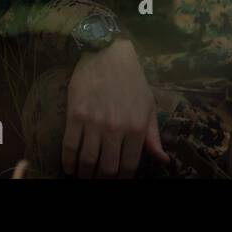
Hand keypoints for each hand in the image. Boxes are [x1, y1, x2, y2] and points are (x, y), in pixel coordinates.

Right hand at [63, 38, 167, 177]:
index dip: (123, 179)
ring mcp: (94, 122)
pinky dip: (68, 162)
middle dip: (103, 179)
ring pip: (87, 161)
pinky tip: (70, 167)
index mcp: (137, 127)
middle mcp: (116, 128)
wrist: (107, 52)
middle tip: (99, 179)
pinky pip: (69, 147)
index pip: (129, 166)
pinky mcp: (75, 115)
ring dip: (85, 174)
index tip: (118, 179)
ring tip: (85, 175)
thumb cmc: (131, 79)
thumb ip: (154, 136)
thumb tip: (163, 160)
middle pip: (107, 169)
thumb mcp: (149, 105)